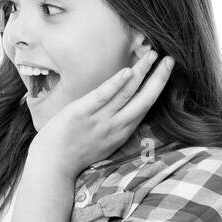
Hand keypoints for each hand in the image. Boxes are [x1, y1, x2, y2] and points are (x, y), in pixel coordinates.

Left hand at [32, 50, 173, 175]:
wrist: (51, 167)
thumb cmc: (73, 155)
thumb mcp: (102, 143)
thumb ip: (114, 127)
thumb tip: (121, 110)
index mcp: (121, 132)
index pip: (145, 106)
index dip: (157, 88)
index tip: (166, 71)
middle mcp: (115, 126)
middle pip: (144, 99)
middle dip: (159, 78)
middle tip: (170, 59)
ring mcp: (98, 120)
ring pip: (126, 93)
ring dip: (141, 72)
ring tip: (152, 54)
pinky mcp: (80, 114)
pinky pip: (101, 97)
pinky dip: (115, 84)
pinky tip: (127, 71)